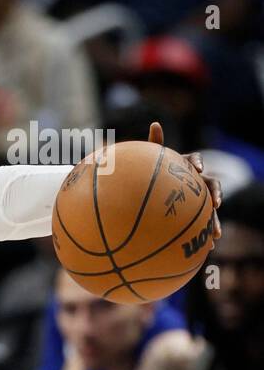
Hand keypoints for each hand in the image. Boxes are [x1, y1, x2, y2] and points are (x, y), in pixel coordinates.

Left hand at [147, 122, 221, 243]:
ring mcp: (199, 198)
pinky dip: (205, 234)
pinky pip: (203, 224)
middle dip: (215, 195)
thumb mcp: (153, 163)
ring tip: (215, 233)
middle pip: (211, 185)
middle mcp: (196, 181)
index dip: (199, 163)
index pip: (195, 160)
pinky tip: (208, 247)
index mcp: (185, 166)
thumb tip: (156, 122)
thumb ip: (155, 145)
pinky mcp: (196, 213)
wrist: (152, 196)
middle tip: (215, 203)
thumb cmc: (153, 175)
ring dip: (214, 220)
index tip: (198, 169)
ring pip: (211, 208)